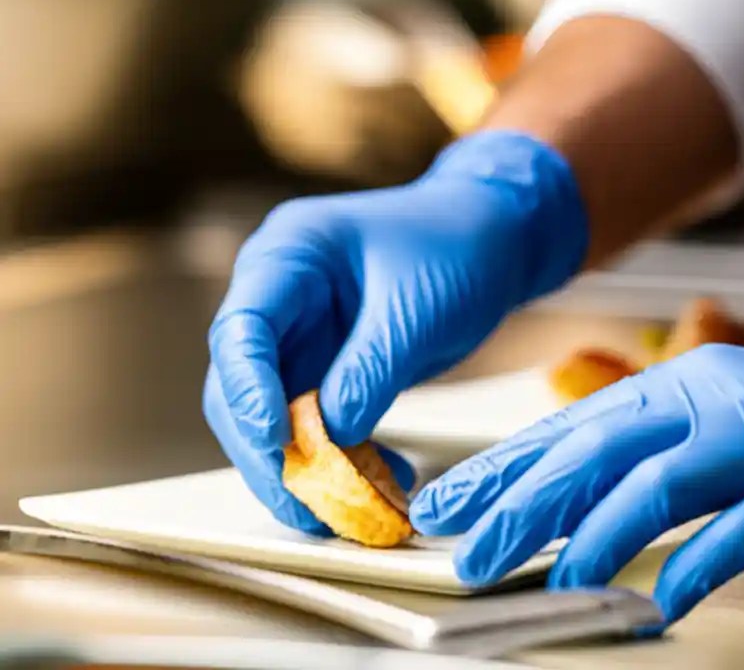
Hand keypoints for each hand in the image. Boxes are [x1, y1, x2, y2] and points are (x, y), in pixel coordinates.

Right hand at [204, 131, 586, 532]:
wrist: (497, 236)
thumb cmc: (459, 249)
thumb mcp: (418, 310)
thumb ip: (370, 370)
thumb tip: (333, 437)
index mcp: (289, 256)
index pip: (241, 331)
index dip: (248, 392)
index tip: (274, 443)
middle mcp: (279, 296)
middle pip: (241, 384)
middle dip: (268, 452)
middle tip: (305, 506)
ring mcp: (300, 334)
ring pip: (274, 414)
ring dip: (304, 467)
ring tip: (346, 512)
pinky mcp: (328, 366)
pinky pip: (317, 422)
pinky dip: (343, 457)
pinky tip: (384, 480)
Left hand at [411, 344, 743, 623]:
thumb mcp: (743, 429)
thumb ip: (671, 450)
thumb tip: (582, 497)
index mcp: (694, 382)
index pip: (580, 423)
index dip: (509, 465)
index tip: (456, 502)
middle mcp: (718, 397)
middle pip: (596, 449)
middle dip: (522, 502)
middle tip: (468, 547)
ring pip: (650, 485)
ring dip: (591, 537)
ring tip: (548, 580)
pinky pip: (727, 535)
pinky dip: (685, 572)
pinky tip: (656, 606)